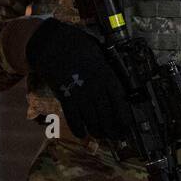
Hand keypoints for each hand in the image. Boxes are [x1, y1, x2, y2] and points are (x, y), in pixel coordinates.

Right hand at [24, 17, 132, 141]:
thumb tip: (115, 83)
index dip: (124, 116)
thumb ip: (107, 69)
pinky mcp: (64, 97)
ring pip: (92, 119)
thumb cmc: (78, 45)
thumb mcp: (99, 53)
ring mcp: (79, 93)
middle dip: (113, 128)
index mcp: (106, 74)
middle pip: (107, 113)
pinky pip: (73, 118)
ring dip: (98, 131)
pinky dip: (78, 128)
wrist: (52, 43)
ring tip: (102, 136)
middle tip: (117, 136)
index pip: (119, 100)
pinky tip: (82, 134)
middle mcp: (95, 86)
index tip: (127, 125)